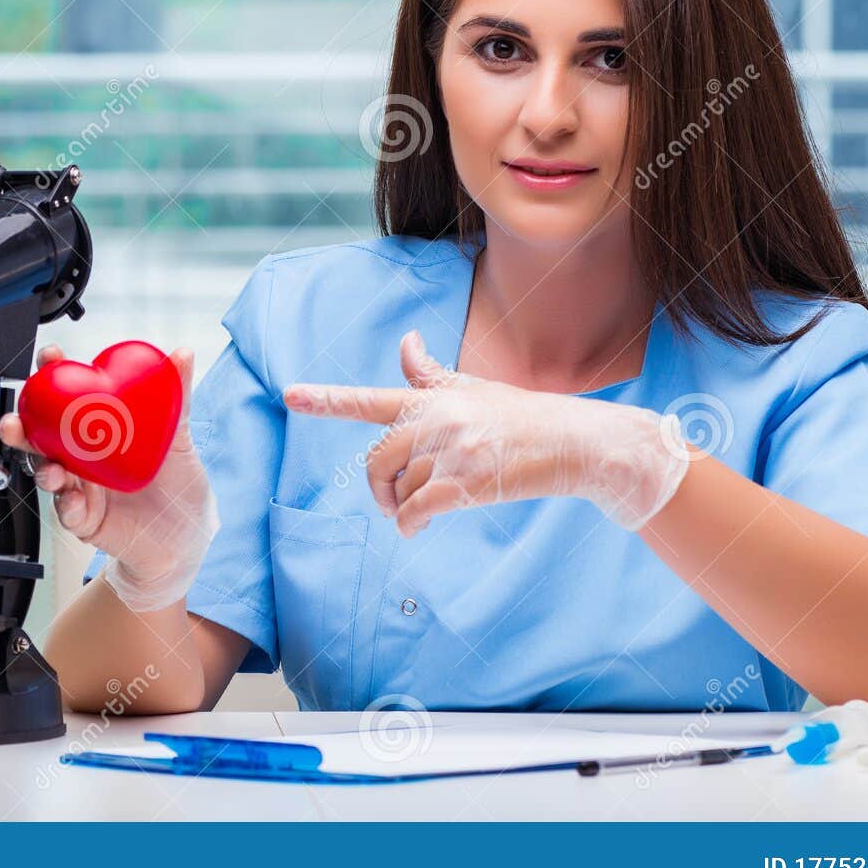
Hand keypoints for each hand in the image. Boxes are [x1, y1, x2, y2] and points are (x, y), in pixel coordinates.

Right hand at [0, 343, 218, 611]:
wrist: (187, 537)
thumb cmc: (178, 484)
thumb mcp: (179, 438)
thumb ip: (177, 398)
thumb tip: (183, 354)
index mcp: (97, 430)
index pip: (66, 398)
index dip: (52, 375)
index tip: (51, 357)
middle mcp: (81, 458)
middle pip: (40, 436)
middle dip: (20, 425)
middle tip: (16, 421)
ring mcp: (80, 489)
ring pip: (46, 474)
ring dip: (41, 468)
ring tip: (50, 468)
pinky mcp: (85, 520)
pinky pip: (69, 512)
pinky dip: (68, 506)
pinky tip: (75, 500)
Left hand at [282, 330, 690, 535]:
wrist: (576, 442)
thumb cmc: (522, 418)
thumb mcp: (473, 390)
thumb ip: (429, 375)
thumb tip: (406, 341)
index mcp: (434, 398)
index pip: (372, 398)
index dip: (328, 399)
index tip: (290, 394)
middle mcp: (439, 420)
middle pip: (377, 459)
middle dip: (378, 486)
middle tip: (390, 500)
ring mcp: (455, 451)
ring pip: (401, 488)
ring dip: (400, 508)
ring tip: (416, 512)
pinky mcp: (471, 482)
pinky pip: (419, 509)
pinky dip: (411, 523)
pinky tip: (416, 527)